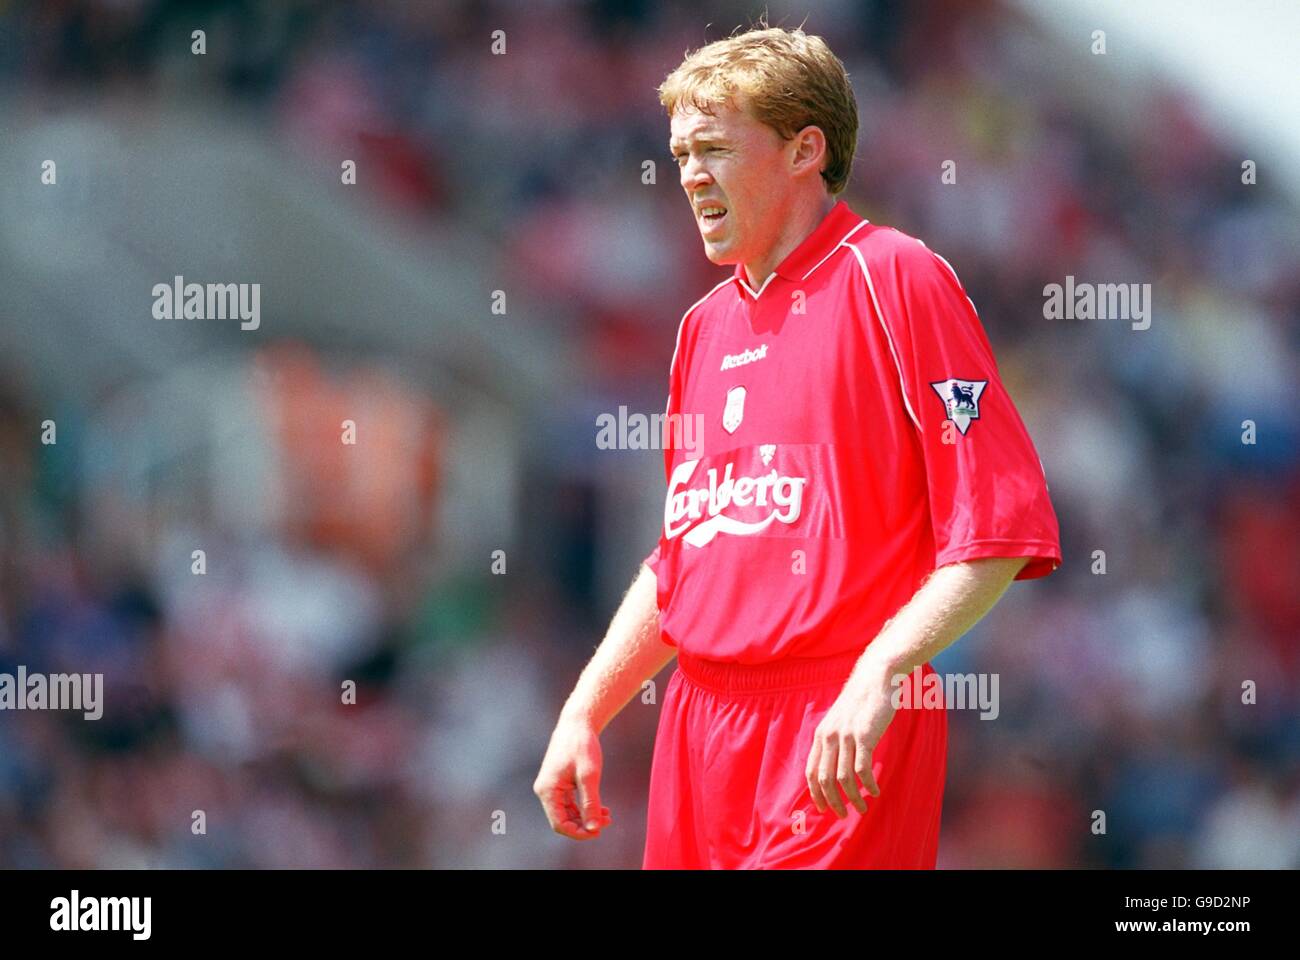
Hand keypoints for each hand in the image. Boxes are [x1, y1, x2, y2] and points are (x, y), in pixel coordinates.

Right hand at [534, 715, 613, 839]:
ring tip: (607, 815)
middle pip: (563, 820)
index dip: (578, 832)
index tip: (598, 831)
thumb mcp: (589, 776)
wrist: (577, 722)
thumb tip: (593, 828)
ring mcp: (551, 786)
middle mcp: (545, 790)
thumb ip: (590, 803)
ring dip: (586, 817)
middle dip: (585, 824)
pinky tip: (601, 808)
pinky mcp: (558, 782)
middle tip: (607, 821)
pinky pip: (569, 803)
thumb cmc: (582, 746)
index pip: (559, 823)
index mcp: (548, 790)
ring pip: (567, 812)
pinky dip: (583, 807)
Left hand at [804, 663, 895, 817]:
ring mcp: (846, 736)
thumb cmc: (861, 702)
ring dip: (853, 798)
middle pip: (824, 779)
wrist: (875, 678)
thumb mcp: (839, 720)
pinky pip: (863, 769)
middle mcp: (829, 737)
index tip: (823, 808)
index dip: (815, 793)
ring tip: (862, 809)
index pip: (811, 771)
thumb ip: (835, 740)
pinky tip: (875, 792)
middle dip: (832, 802)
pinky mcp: (864, 736)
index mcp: (821, 734)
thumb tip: (835, 765)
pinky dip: (868, 785)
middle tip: (842, 815)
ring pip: (844, 778)